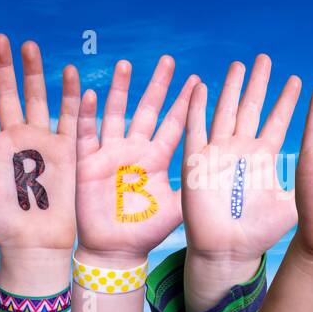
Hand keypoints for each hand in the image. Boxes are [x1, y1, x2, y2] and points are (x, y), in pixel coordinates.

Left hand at [0, 35, 78, 254]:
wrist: (35, 245)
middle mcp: (16, 140)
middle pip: (9, 95)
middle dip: (4, 67)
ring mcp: (43, 143)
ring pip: (39, 98)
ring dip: (35, 73)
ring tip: (30, 46)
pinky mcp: (67, 150)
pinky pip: (71, 118)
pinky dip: (73, 98)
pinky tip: (71, 74)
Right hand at [75, 56, 196, 264]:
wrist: (115, 251)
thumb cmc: (146, 231)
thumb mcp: (177, 209)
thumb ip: (195, 190)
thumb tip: (226, 178)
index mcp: (157, 159)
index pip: (174, 124)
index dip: (185, 103)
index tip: (197, 80)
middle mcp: (135, 150)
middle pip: (147, 110)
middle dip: (157, 86)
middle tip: (168, 60)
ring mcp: (110, 153)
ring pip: (116, 113)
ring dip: (120, 90)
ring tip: (126, 65)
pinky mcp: (88, 162)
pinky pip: (86, 133)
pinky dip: (86, 114)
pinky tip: (89, 93)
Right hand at [182, 55, 299, 261]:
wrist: (227, 250)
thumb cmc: (258, 232)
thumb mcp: (290, 207)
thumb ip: (308, 187)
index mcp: (263, 156)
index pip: (277, 120)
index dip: (287, 100)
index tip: (298, 78)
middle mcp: (241, 149)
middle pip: (251, 107)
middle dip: (259, 83)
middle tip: (266, 57)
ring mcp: (218, 153)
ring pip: (225, 111)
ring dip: (231, 88)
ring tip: (239, 65)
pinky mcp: (197, 162)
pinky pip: (196, 129)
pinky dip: (196, 108)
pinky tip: (200, 87)